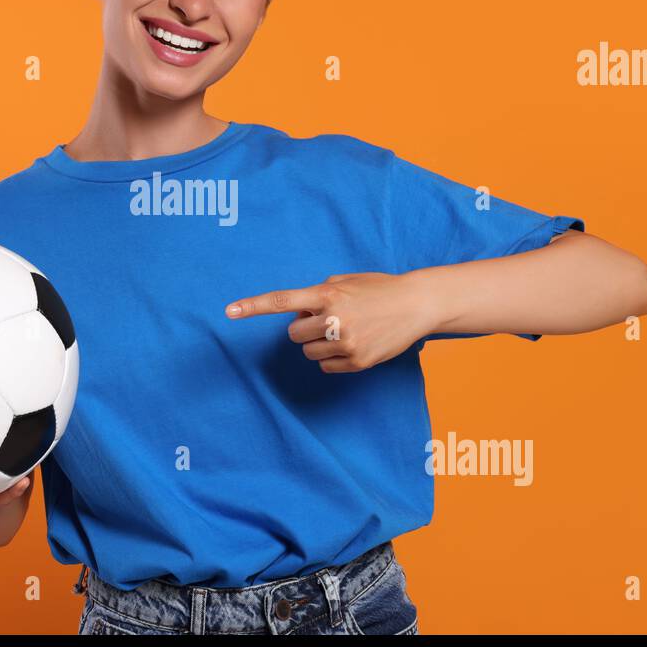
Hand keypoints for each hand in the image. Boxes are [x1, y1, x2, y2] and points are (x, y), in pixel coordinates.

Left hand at [224, 271, 438, 372]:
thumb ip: (318, 295)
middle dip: (304, 328)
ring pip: (309, 352)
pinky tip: (355, 343)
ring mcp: (346, 343)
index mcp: (328, 294)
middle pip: (293, 335)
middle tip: (326, 318)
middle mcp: (333, 320)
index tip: (228, 312)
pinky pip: (327, 365)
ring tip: (346, 329)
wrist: (418, 305)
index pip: (282, 302)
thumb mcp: (346, 281)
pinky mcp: (357, 362)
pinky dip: (334, 357)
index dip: (253, 306)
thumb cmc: (378, 289)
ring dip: (319, 343)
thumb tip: (299, 317)